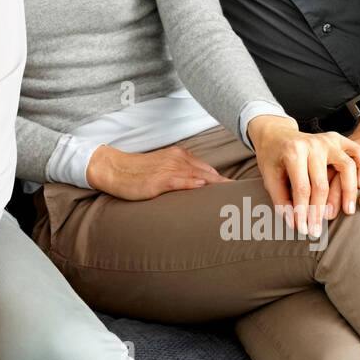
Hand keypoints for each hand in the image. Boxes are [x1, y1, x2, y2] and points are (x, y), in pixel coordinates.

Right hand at [85, 143, 231, 200]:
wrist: (113, 168)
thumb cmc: (138, 173)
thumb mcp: (164, 171)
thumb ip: (183, 178)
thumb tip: (202, 191)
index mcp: (182, 157)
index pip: (210, 172)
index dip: (226, 184)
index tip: (242, 196)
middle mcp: (178, 160)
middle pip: (210, 175)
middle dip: (227, 188)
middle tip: (246, 202)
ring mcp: (168, 169)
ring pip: (199, 177)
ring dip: (217, 188)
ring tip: (234, 201)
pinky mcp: (158, 179)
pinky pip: (179, 180)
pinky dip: (193, 184)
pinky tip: (204, 188)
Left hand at [248, 115, 359, 236]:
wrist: (276, 133)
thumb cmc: (272, 157)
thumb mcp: (269, 176)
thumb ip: (280, 199)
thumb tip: (294, 222)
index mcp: (293, 152)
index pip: (302, 188)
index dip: (303, 212)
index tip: (304, 229)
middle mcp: (312, 144)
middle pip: (322, 184)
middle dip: (320, 211)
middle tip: (318, 230)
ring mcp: (328, 140)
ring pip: (346, 167)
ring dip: (348, 192)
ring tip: (348, 212)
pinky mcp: (338, 139)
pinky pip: (358, 151)